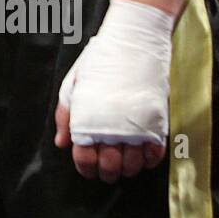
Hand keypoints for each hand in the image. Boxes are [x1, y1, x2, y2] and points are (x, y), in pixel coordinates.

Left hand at [55, 0, 172, 182]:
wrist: (133, 44)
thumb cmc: (99, 62)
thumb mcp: (74, 85)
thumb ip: (65, 117)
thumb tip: (61, 143)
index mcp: (87, 120)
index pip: (84, 160)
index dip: (86, 169)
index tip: (89, 169)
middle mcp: (111, 128)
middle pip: (109, 168)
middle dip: (107, 173)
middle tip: (107, 171)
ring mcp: (136, 127)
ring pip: (133, 166)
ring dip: (128, 169)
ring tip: (124, 163)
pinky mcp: (156, 123)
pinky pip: (155, 154)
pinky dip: (148, 160)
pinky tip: (142, 154)